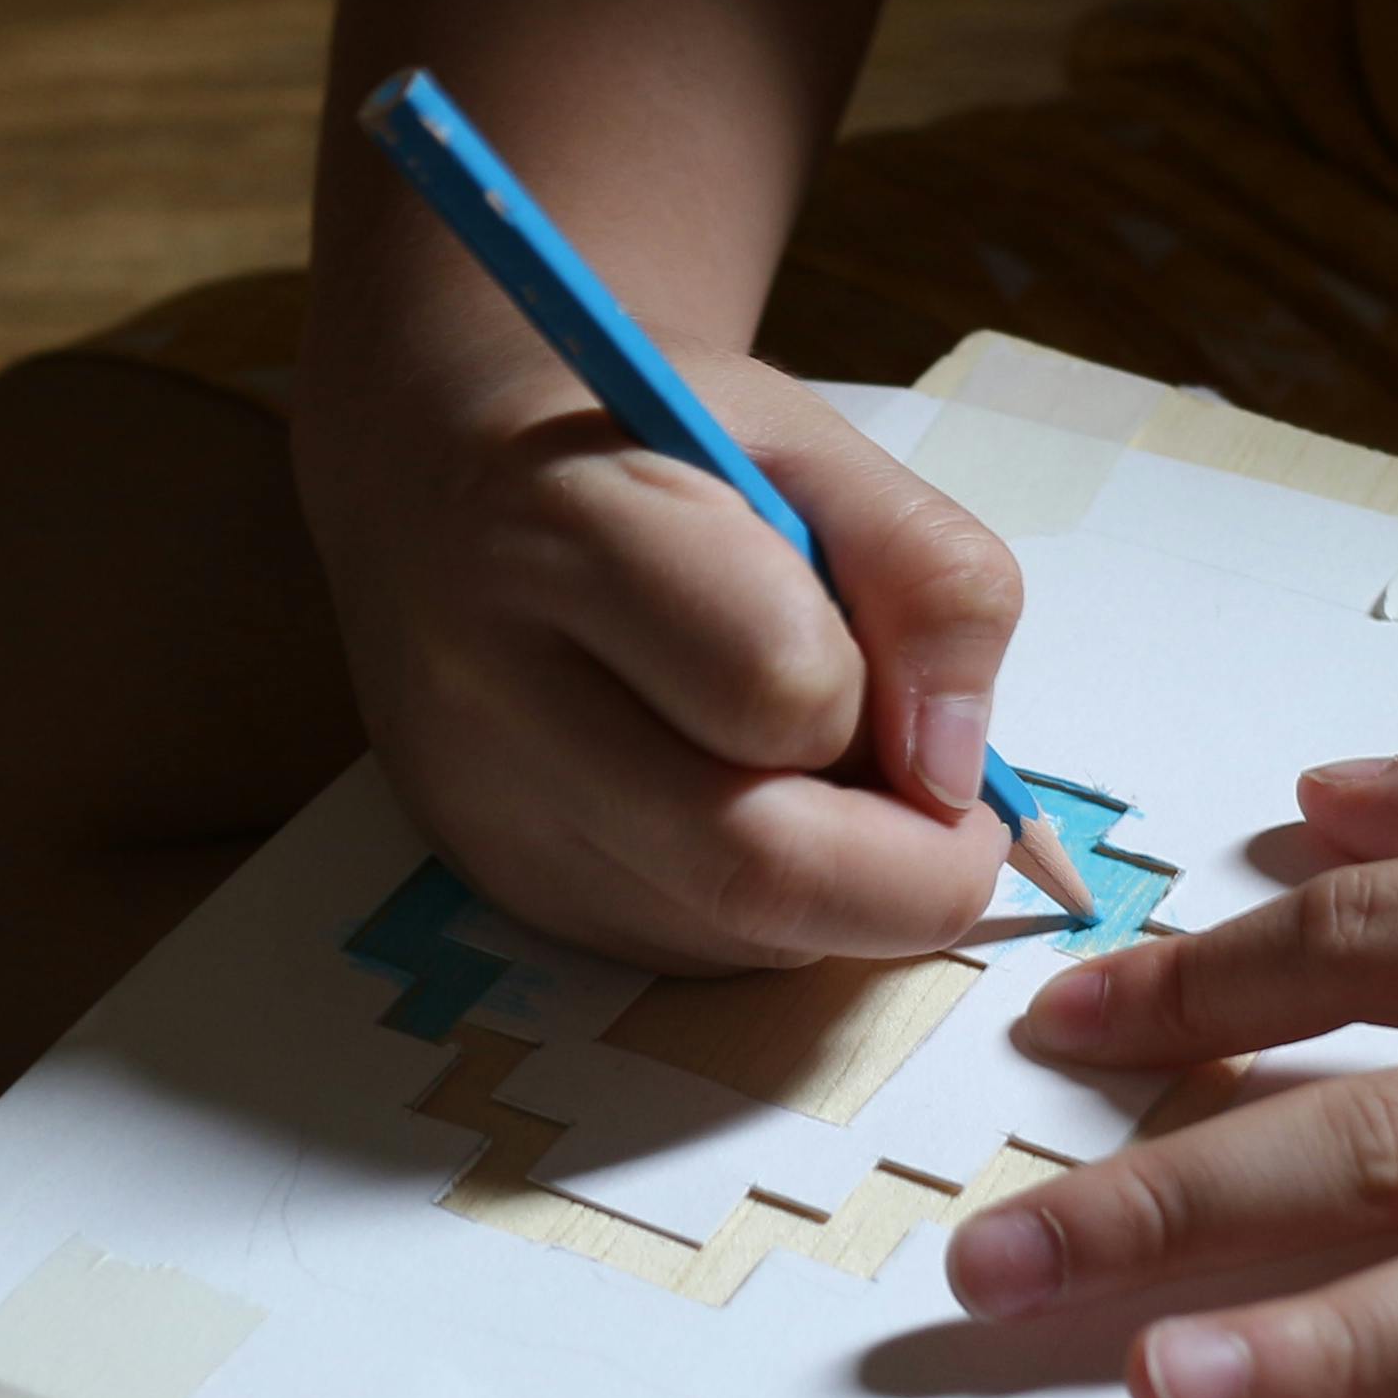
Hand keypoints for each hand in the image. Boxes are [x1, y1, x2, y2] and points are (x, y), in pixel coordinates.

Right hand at [293, 344, 1022, 971]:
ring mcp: (490, 816)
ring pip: (739, 933)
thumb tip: (953, 771)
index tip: (917, 688)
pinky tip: (741, 799)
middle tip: (952, 820)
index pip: (779, 685)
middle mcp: (498, 696)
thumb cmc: (647, 450)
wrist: (443, 480)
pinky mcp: (503, 892)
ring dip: (839, 888)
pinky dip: (772, 906)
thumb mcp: (809, 445)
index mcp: (565, 532)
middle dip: (908, 874)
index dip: (890, 704)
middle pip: (752, 869)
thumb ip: (924, 573)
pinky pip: (699, 951)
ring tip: (814, 768)